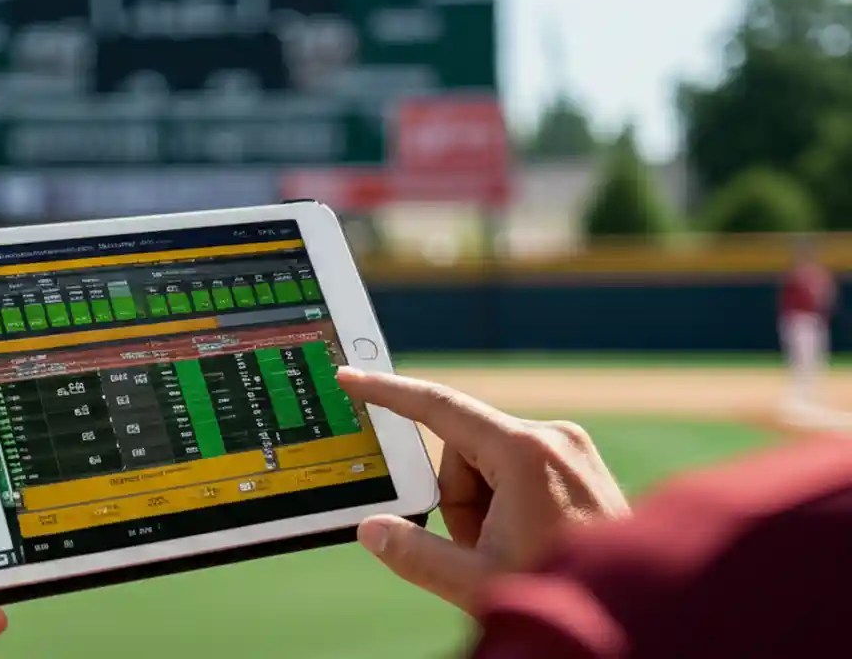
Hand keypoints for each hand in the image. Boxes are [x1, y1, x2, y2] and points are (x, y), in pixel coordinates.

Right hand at [338, 368, 629, 612]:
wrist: (639, 613)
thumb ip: (413, 554)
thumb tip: (372, 530)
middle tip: (479, 548)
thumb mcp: (475, 581)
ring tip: (511, 550)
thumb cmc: (563, 592)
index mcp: (524, 453)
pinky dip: (508, 503)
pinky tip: (531, 540)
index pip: (439, 408)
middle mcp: (552, 437)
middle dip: (458, 499)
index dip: (388, 393)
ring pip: (490, 462)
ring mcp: (571, 448)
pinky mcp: (581, 463)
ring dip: (484, 505)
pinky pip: (520, 469)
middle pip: (463, 450)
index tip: (352, 377)